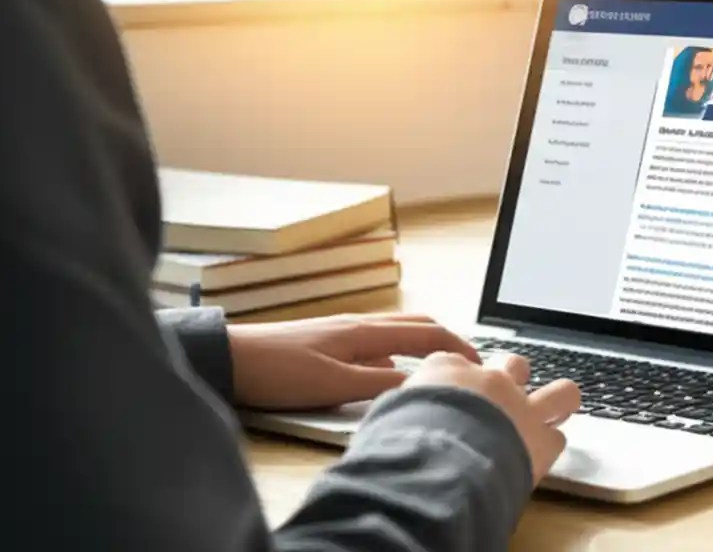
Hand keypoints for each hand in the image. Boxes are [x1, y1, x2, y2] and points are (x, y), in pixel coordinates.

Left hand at [227, 312, 479, 409]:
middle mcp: (359, 325)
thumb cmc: (278, 370)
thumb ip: (377, 385)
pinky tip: (389, 377)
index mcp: (366, 332)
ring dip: (423, 347)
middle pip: (417, 325)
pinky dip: (397, 355)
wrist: (231, 358)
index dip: (459, 347)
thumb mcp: (333, 386)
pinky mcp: (329, 342)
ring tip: (437, 370)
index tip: (482, 365)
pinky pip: (376, 344)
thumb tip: (418, 384)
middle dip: (447, 340)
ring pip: (396, 334)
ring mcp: (344, 332)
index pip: (428, 334)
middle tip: (467, 363)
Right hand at [404, 352, 579, 484]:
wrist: (436, 462)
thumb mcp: (385, 417)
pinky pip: (559, 437)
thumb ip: (398, 411)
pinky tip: (539, 459)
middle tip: (507, 399)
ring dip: (557, 403)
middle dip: (514, 379)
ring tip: (552, 417)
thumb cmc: (400, 440)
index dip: (457, 381)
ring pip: (561, 392)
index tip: (453, 395)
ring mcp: (521, 407)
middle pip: (514, 364)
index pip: (456, 362)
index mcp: (447, 370)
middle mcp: (490, 380)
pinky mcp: (542, 440)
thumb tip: (393, 419)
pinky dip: (550, 448)